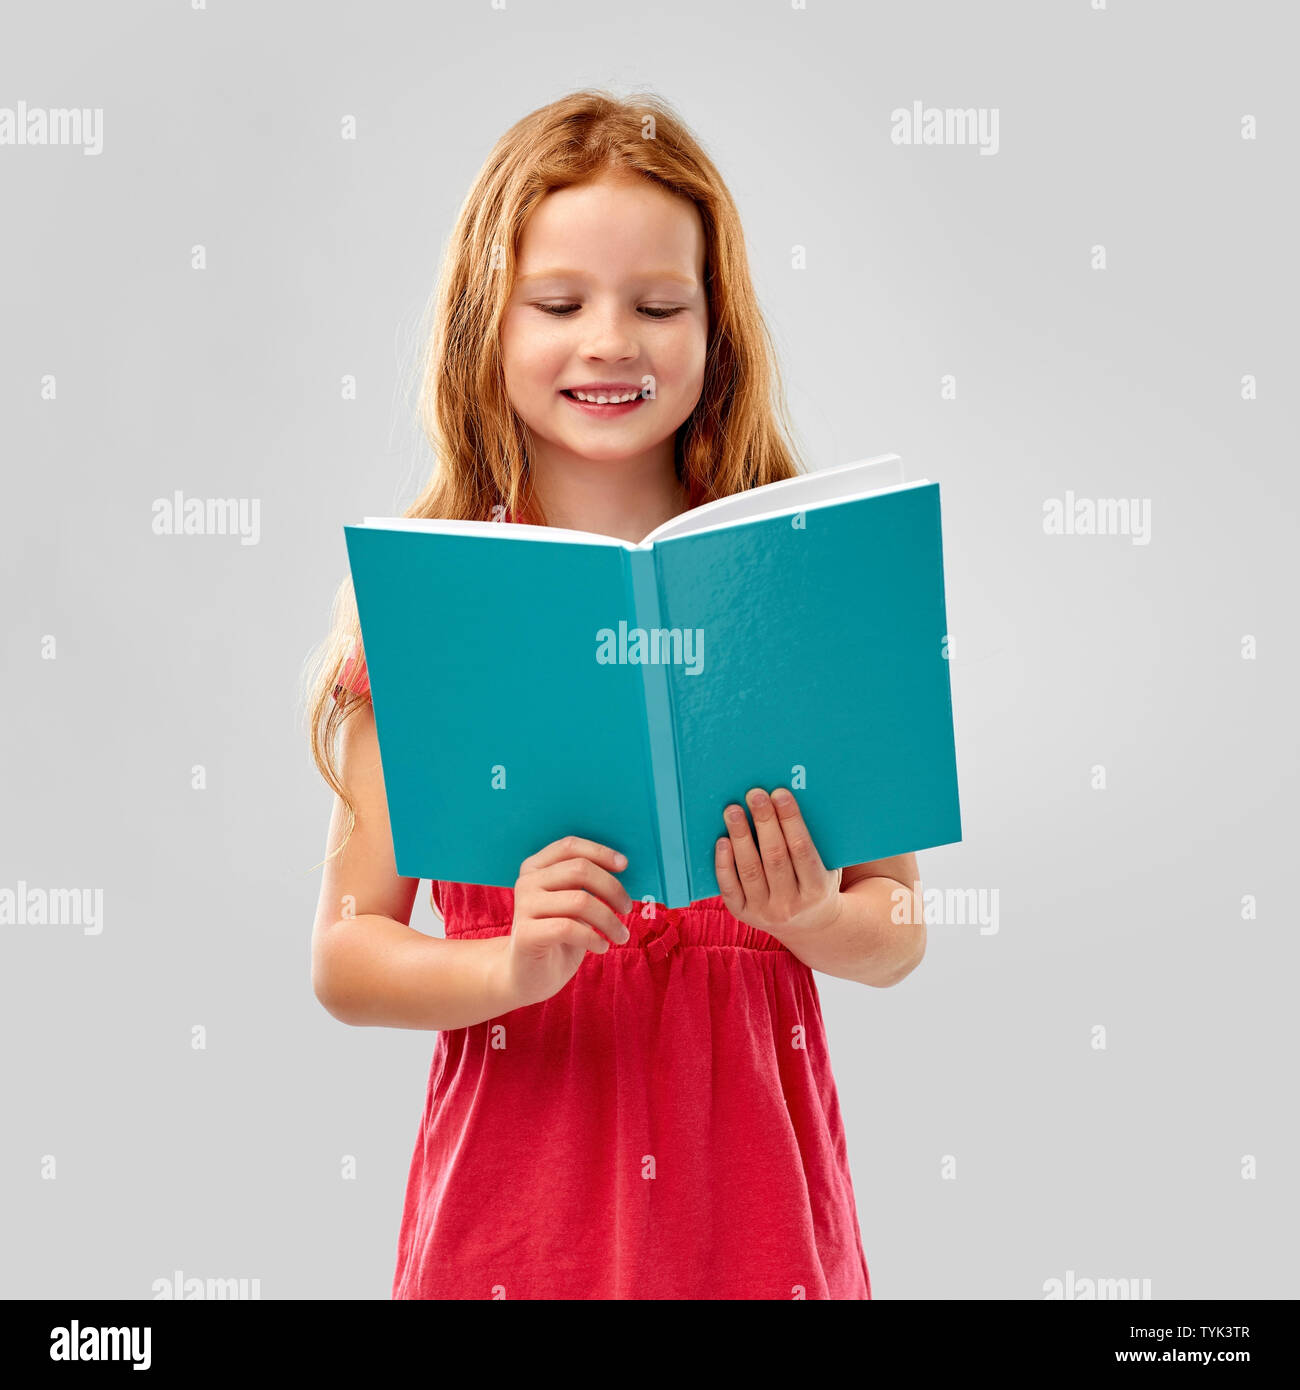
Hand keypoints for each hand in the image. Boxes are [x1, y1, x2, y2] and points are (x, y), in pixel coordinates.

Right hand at [505, 836, 632, 1006]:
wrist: (527, 976)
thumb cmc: (558, 936)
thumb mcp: (573, 904)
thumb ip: (587, 883)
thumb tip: (623, 865)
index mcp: (536, 867)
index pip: (570, 846)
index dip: (600, 852)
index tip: (624, 865)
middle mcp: (527, 882)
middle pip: (580, 869)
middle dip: (612, 889)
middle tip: (627, 908)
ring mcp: (523, 907)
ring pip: (580, 900)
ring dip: (609, 920)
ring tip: (620, 936)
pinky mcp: (526, 934)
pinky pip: (569, 928)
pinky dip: (593, 938)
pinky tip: (601, 947)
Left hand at [715, 787, 842, 939]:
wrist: (808, 926)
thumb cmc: (817, 882)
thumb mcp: (827, 866)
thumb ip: (814, 840)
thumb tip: (786, 799)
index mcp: (817, 890)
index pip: (802, 849)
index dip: (791, 820)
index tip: (780, 793)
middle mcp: (791, 905)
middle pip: (774, 857)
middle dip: (764, 822)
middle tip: (754, 794)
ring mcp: (765, 912)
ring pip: (750, 870)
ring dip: (740, 836)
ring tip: (733, 810)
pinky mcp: (743, 914)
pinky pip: (730, 887)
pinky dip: (724, 863)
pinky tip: (722, 840)